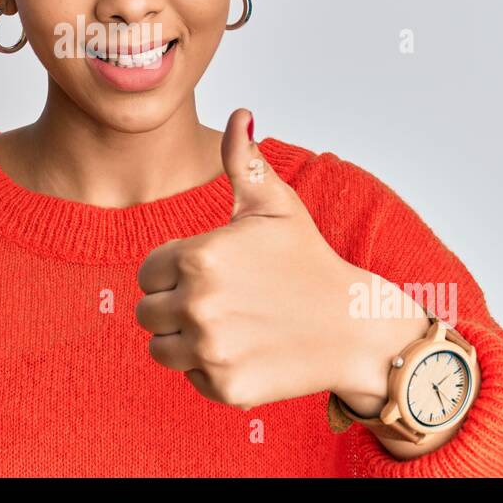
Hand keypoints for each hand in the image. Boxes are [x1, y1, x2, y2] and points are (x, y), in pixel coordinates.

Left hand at [136, 108, 370, 410]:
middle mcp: (198, 305)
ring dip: (184, 339)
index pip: (147, 271)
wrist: (355, 327)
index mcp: (198, 257)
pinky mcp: (224, 388)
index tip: (210, 272)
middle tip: (220, 300)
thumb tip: (240, 114)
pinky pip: (190, 378)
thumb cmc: (309, 261)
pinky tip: (245, 349)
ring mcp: (210, 351)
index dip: (173, 271)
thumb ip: (244, 161)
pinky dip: (210, 369)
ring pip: (160, 348)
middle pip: (146, 311)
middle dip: (174, 305)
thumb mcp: (277, 206)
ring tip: (227, 325)